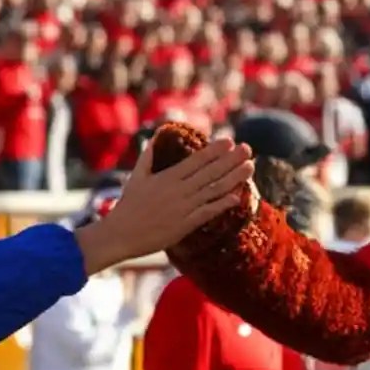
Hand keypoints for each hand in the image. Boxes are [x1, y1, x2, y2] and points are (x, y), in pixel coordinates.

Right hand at [74, 133, 253, 274]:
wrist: (120, 235)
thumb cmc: (129, 205)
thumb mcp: (137, 177)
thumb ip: (148, 156)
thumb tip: (156, 135)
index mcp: (167, 177)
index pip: (196, 160)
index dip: (214, 150)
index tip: (229, 140)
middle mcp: (178, 190)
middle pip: (209, 172)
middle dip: (230, 160)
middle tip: (247, 148)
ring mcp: (182, 208)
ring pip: (213, 190)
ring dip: (233, 179)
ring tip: (250, 167)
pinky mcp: (184, 225)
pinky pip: (207, 213)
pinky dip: (221, 205)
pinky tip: (236, 197)